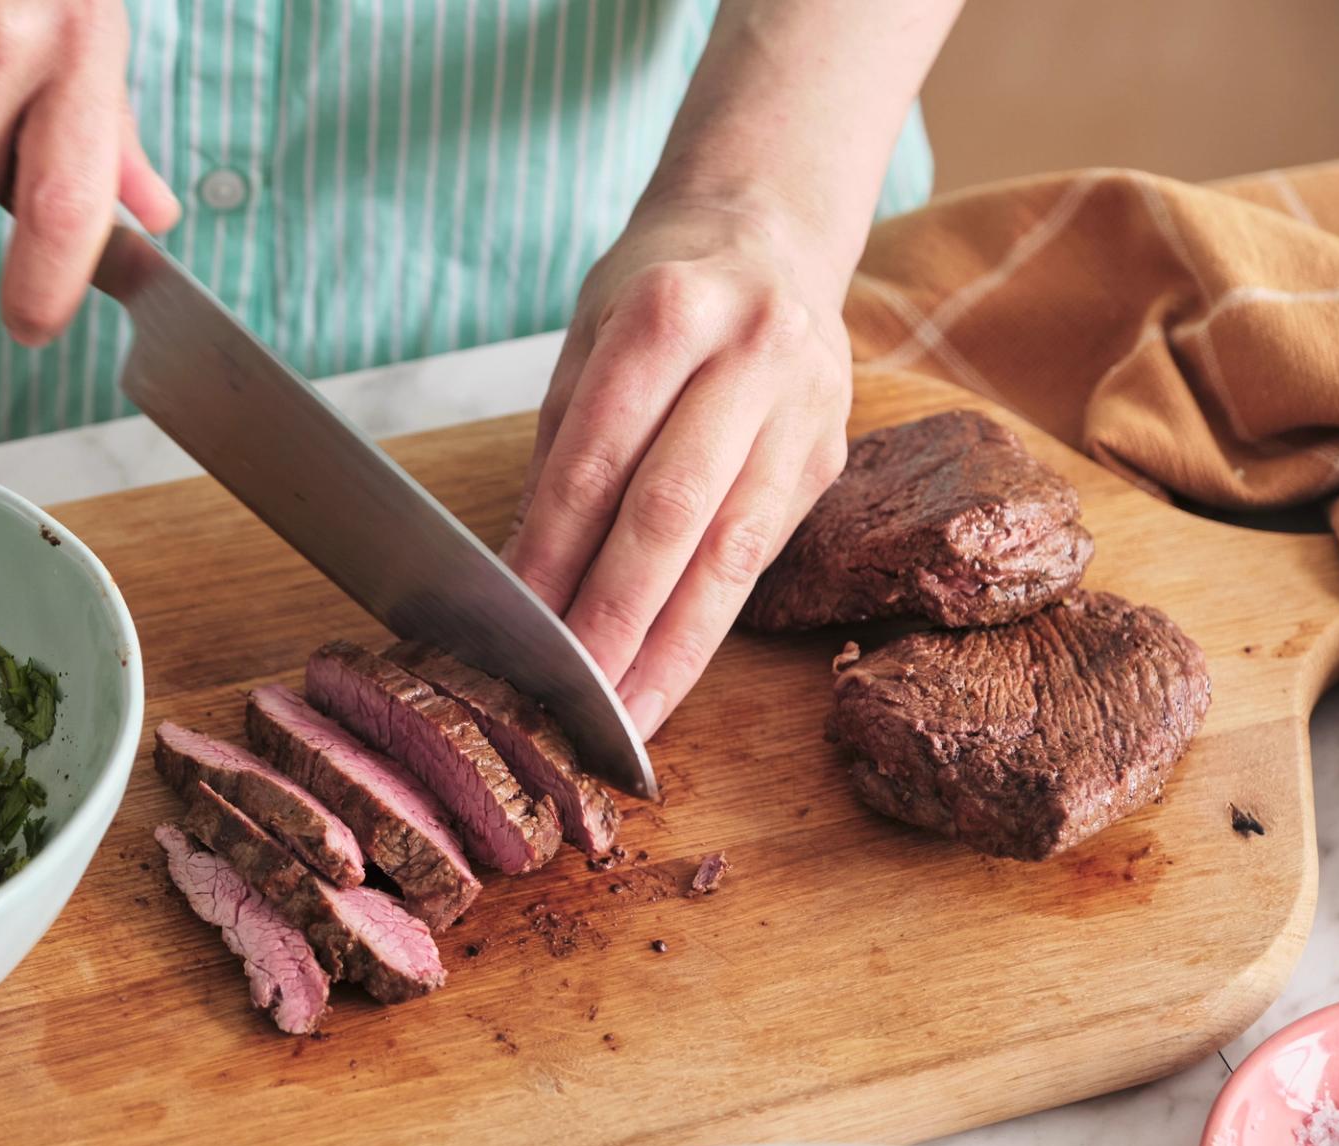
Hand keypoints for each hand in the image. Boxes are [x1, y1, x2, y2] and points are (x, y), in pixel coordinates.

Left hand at [502, 193, 852, 739]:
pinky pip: (758, 558)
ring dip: (671, 648)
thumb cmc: (657, 293)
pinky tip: (665, 675)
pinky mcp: (827, 458)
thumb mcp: (587, 341)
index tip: (511, 624)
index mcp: (671, 311)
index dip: (554, 551)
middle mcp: (752, 354)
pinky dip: (706, 626)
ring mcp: (803, 409)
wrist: (770, 234)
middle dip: (614, 616)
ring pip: (731, 552)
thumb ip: (561, 454)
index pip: (599, 458)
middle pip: (672, 511)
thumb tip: (523, 584)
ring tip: (622, 718)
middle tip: (565, 694)